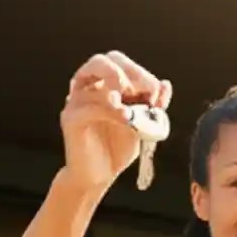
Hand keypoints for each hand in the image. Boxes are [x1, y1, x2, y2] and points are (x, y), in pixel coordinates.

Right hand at [60, 51, 172, 189]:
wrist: (99, 175)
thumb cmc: (118, 146)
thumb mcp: (143, 123)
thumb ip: (153, 105)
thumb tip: (165, 84)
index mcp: (103, 84)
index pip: (119, 62)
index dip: (140, 73)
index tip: (155, 95)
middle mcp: (86, 87)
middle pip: (101, 60)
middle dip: (127, 71)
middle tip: (144, 92)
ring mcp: (75, 101)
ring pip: (91, 76)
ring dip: (119, 88)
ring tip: (133, 109)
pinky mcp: (70, 119)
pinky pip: (89, 105)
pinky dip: (110, 109)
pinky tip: (125, 119)